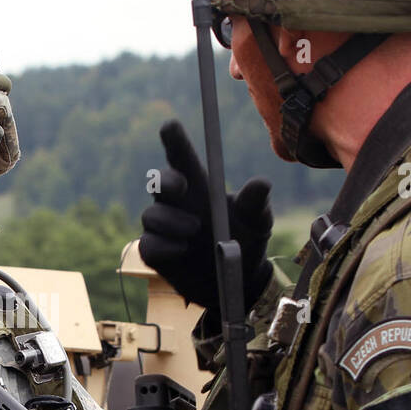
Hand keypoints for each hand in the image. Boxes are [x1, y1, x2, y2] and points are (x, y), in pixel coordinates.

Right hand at [139, 119, 273, 313]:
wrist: (236, 282)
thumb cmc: (247, 241)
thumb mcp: (258, 221)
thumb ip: (256, 203)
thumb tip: (261, 183)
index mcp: (199, 186)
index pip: (181, 158)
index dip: (173, 141)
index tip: (169, 126)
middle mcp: (177, 203)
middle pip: (158, 182)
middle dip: (165, 180)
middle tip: (181, 186)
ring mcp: (163, 228)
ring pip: (151, 214)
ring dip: (171, 220)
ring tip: (194, 230)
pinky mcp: (155, 252)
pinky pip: (148, 244)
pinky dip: (164, 246)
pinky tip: (183, 250)